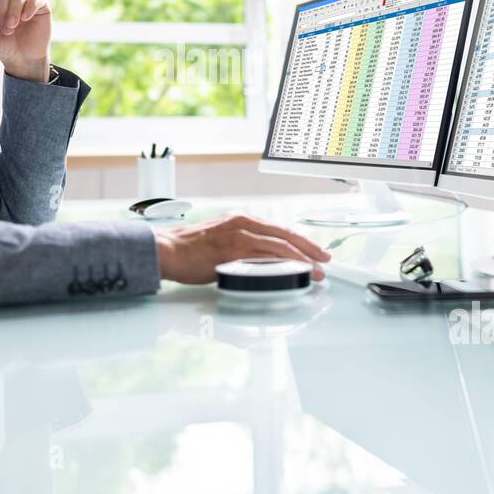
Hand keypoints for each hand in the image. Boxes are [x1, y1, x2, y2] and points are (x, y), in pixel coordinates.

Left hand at [0, 0, 51, 81]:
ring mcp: (24, 2)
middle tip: (6, 30)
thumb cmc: (1, 47)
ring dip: (14, 11)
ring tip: (14, 26)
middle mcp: (7, 0)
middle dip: (2, 13)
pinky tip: (26, 19)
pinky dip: (29, 7)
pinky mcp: (40, 6)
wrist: (22, 59)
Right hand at [153, 213, 331, 284]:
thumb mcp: (221, 237)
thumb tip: (260, 257)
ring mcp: (239, 237)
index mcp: (242, 219)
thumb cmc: (190, 248)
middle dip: (309, 248)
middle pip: (285, 235)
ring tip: (315, 272)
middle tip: (325, 260)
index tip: (315, 250)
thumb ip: (241, 243)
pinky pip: (265, 259)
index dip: (301, 240)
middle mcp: (243, 224)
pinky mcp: (233, 253)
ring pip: (280, 247)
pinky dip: (283, 266)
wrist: (168, 249)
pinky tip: (293, 274)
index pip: (279, 229)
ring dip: (302, 260)